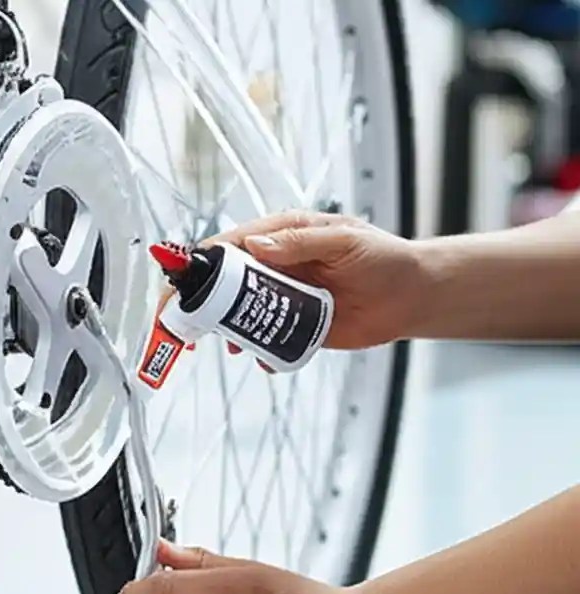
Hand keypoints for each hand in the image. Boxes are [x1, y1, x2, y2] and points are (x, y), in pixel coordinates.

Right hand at [205, 210, 422, 350]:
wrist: (412, 297)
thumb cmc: (384, 259)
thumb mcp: (343, 242)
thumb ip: (300, 244)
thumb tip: (256, 245)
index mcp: (282, 237)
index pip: (232, 244)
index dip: (204, 261)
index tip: (184, 278)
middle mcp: (276, 266)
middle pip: (225, 281)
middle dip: (202, 300)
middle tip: (186, 320)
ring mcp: (282, 297)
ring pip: (240, 312)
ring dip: (227, 327)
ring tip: (228, 342)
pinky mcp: (294, 325)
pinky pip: (265, 337)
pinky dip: (257, 348)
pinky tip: (259, 355)